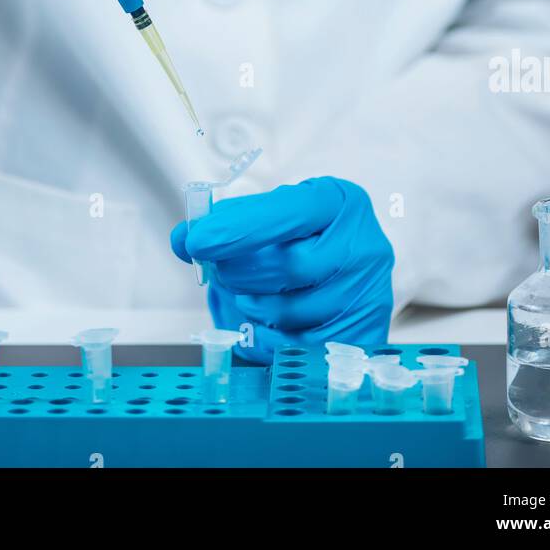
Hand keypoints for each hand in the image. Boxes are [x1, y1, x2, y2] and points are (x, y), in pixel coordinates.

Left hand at [171, 176, 393, 362]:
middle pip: (291, 266)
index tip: (198, 240)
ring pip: (291, 311)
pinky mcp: (361, 336)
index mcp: (340, 202)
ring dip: (251, 305)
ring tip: (245, 293)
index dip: (240, 227)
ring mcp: (366, 295)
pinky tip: (258, 320)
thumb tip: (183, 239)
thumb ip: (229, 222)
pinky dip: (264, 337)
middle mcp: (362, 247)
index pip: (290, 212)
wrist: (348, 266)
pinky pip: (297, 347)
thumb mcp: (273, 212)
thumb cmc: (304, 235)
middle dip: (240, 271)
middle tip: (219, 269)